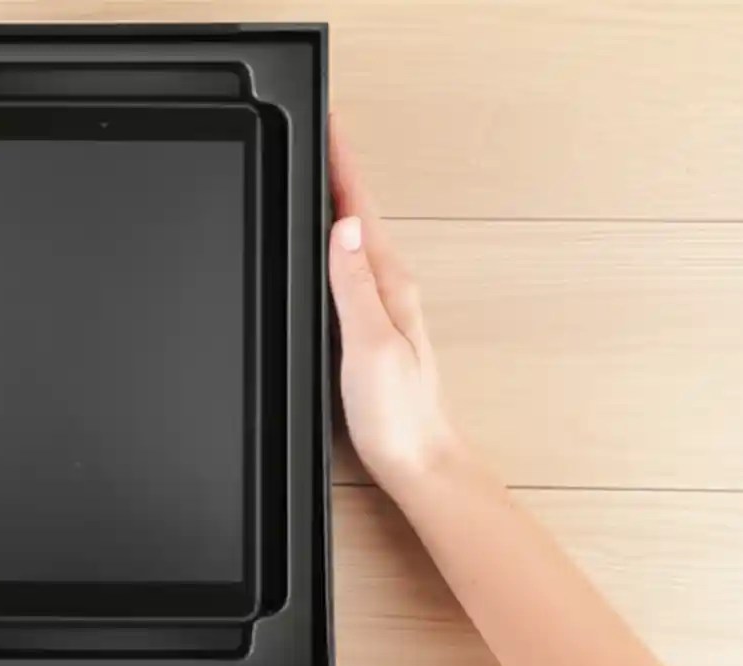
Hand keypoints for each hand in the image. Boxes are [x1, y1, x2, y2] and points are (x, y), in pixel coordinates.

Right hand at [328, 120, 459, 492]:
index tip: (330, 125)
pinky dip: (338, 246)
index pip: (360, 210)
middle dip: (339, 171)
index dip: (342, 164)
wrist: (419, 463)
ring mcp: (383, 309)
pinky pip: (352, 271)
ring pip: (356, 242)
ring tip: (324, 174)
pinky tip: (330, 247)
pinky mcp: (372, 330)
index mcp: (389, 285)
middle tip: (322, 134)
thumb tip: (345, 229)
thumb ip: (355, 286)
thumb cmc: (398, 415)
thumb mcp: (369, 345)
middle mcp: (390, 290)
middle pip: (359, 217)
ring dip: (341, 204)